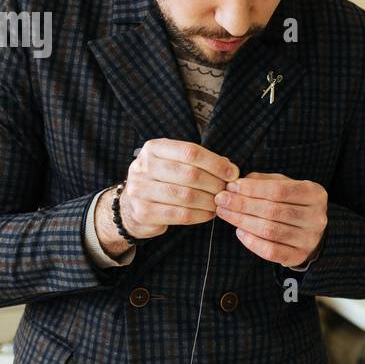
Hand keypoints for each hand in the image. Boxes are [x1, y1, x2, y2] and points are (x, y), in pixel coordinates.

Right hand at [100, 139, 238, 249]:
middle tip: (227, 191)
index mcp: (154, 148)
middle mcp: (143, 166)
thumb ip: (200, 162)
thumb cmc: (162, 180)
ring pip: (186, 196)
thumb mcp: (175, 163)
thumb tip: (230, 168)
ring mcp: (140, 190)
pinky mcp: (143, 212)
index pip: (190, 151)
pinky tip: (209, 214)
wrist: (131, 205)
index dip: (215, 163)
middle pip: (190, 174)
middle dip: (215, 184)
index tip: (232, 173)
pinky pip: (180, 214)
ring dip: (209, 201)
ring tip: (219, 203)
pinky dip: (200, 215)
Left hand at [214, 172, 327, 266]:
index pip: (279, 190)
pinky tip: (239, 231)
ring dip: (242, 221)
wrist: (310, 231)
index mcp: (314, 194)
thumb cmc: (292, 203)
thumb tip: (237, 184)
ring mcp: (309, 239)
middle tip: (221, 200)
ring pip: (270, 230)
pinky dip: (252, 242)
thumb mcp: (284, 185)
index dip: (253, 189)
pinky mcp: (299, 256)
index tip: (231, 186)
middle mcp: (316, 217)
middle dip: (242, 204)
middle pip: (273, 210)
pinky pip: (271, 251)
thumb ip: (263, 181)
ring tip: (224, 213)